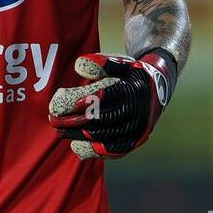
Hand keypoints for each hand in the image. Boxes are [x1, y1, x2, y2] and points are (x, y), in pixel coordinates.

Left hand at [47, 51, 174, 158]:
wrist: (160, 88)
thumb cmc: (130, 73)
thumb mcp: (118, 62)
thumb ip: (100, 63)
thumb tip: (80, 66)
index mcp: (129, 90)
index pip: (100, 98)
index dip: (77, 103)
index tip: (56, 105)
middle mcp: (135, 112)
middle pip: (98, 120)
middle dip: (71, 121)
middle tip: (52, 119)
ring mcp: (136, 130)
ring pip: (102, 137)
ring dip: (77, 136)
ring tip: (59, 131)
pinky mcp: (134, 142)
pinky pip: (111, 150)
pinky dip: (93, 150)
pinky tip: (76, 145)